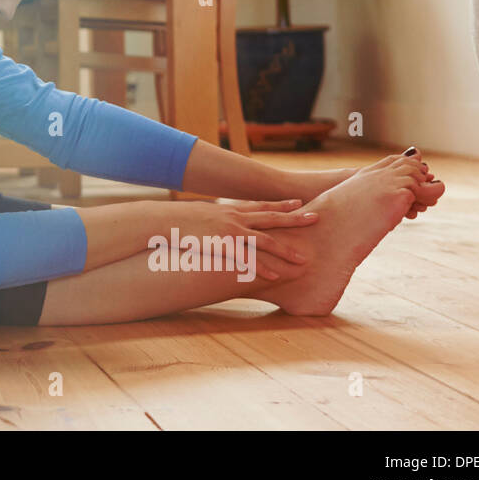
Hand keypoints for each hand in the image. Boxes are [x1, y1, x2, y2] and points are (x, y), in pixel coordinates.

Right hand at [165, 199, 318, 280]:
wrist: (162, 221)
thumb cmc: (178, 221)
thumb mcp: (202, 216)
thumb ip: (216, 220)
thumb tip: (220, 224)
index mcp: (230, 211)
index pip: (261, 206)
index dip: (281, 205)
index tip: (299, 204)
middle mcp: (234, 218)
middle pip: (271, 218)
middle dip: (295, 219)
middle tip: (316, 219)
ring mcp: (229, 231)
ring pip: (265, 240)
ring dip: (285, 250)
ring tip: (303, 260)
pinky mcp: (221, 245)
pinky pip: (247, 258)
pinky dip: (262, 267)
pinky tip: (275, 276)